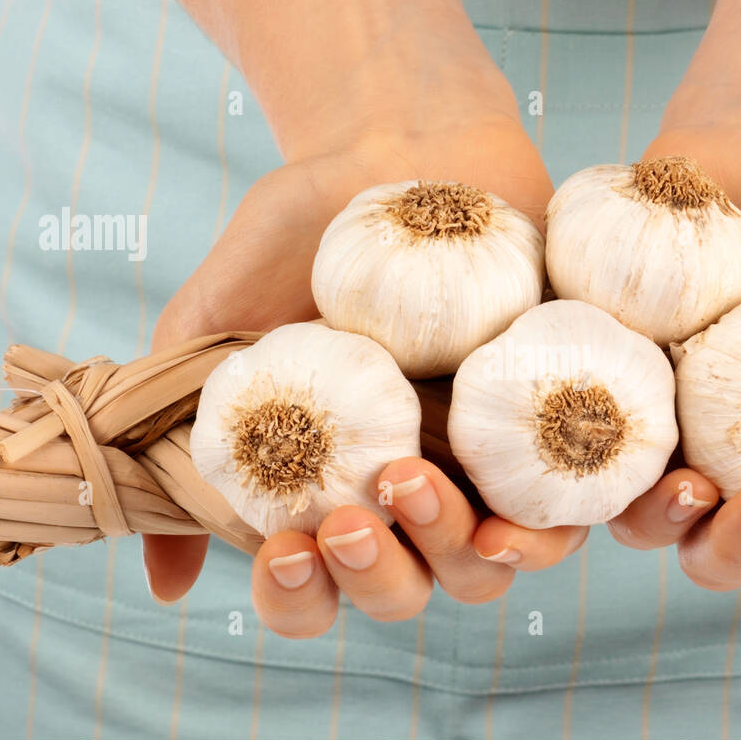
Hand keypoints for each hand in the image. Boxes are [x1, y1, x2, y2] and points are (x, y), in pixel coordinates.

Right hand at [142, 117, 588, 632]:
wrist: (390, 143)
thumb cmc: (294, 236)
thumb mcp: (212, 326)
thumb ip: (182, 434)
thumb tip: (165, 581)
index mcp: (331, 486)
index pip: (316, 585)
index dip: (297, 596)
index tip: (282, 551)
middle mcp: (411, 488)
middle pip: (410, 590)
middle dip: (376, 577)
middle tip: (346, 519)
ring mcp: (488, 459)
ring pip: (492, 565)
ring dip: (456, 554)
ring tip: (411, 481)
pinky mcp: (560, 418)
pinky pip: (576, 502)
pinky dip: (552, 524)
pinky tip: (518, 506)